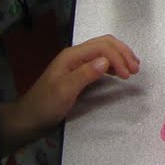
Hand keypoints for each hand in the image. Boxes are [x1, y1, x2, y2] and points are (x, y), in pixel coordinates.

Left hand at [7, 34, 139, 143]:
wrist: (28, 120)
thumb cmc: (45, 106)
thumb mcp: (64, 91)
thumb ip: (85, 74)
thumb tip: (106, 61)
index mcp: (72, 56)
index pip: (102, 47)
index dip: (118, 58)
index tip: (128, 75)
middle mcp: (75, 55)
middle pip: (105, 43)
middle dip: (123, 53)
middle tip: (136, 69)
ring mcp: (77, 63)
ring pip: (104, 50)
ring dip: (120, 56)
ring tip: (133, 69)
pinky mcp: (79, 72)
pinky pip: (100, 61)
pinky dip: (114, 64)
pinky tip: (119, 72)